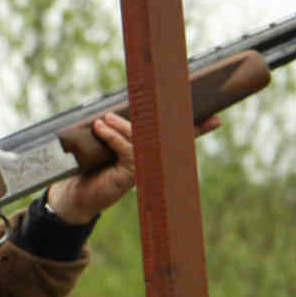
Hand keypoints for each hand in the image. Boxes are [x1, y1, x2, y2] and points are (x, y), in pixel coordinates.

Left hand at [44, 112, 220, 223]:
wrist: (78, 194)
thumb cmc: (93, 167)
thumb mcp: (107, 145)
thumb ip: (119, 130)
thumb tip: (115, 107)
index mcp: (151, 153)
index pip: (176, 137)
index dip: (197, 128)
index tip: (217, 119)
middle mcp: (151, 161)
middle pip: (166, 137)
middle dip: (173, 121)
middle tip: (171, 101)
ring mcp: (143, 168)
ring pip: (141, 139)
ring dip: (122, 125)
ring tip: (105, 118)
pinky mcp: (130, 175)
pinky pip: (126, 149)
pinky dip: (112, 136)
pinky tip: (100, 127)